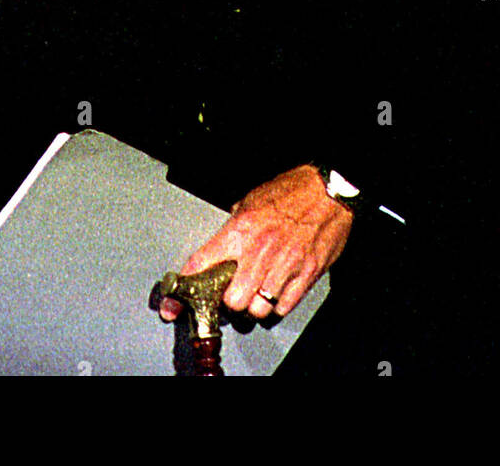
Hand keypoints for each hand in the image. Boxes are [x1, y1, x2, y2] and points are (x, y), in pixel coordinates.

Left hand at [159, 164, 353, 323]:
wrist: (327, 190)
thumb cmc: (290, 192)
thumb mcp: (250, 202)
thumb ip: (233, 229)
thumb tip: (221, 249)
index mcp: (240, 230)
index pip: (201, 265)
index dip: (183, 290)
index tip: (172, 306)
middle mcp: (259, 251)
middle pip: (232, 301)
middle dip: (230, 301)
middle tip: (234, 291)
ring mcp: (284, 266)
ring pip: (258, 309)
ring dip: (256, 304)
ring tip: (259, 290)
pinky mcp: (306, 275)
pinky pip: (284, 307)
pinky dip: (278, 304)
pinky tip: (278, 289)